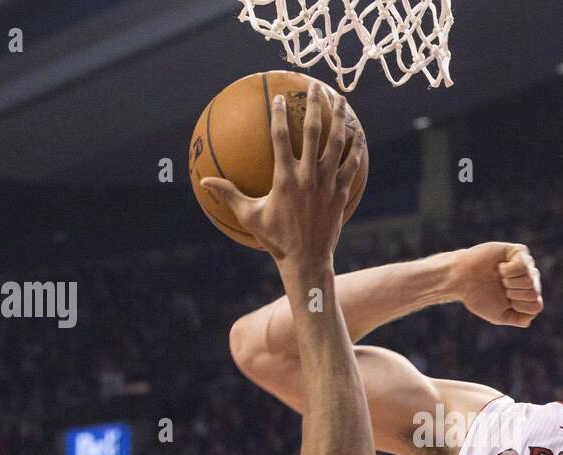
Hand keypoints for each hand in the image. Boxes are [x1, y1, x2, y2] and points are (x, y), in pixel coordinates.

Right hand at [201, 82, 363, 266]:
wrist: (306, 260)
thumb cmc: (275, 239)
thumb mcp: (249, 216)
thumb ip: (228, 194)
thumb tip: (204, 180)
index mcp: (284, 178)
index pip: (279, 137)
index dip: (279, 114)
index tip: (280, 98)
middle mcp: (307, 176)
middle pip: (312, 132)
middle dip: (314, 105)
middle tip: (315, 87)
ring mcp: (327, 184)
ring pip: (337, 143)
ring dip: (339, 118)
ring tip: (340, 99)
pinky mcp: (341, 193)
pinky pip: (351, 165)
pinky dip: (355, 148)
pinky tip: (358, 133)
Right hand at [453, 242, 543, 326]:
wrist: (462, 280)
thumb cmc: (479, 297)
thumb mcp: (499, 316)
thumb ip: (518, 319)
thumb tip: (530, 320)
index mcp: (526, 295)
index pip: (536, 305)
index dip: (518, 306)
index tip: (505, 301)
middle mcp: (529, 279)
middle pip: (534, 293)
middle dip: (513, 294)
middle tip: (501, 288)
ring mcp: (526, 265)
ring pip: (530, 280)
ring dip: (510, 282)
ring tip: (500, 278)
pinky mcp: (519, 251)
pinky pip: (524, 264)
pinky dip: (508, 270)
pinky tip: (500, 267)